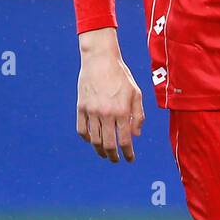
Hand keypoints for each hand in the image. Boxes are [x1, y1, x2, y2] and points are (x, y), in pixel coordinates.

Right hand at [76, 28, 144, 162]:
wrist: (100, 60)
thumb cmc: (121, 76)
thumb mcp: (136, 93)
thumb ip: (138, 115)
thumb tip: (136, 135)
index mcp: (122, 111)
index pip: (125, 140)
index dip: (128, 153)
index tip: (130, 159)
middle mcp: (106, 114)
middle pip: (108, 144)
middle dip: (113, 156)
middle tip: (116, 159)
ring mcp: (91, 111)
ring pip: (94, 140)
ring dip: (100, 150)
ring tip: (105, 153)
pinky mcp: (81, 107)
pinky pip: (81, 130)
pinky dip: (86, 138)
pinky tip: (92, 140)